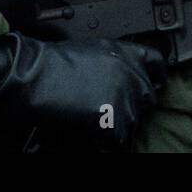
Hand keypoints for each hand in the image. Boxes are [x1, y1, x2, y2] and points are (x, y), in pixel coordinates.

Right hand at [0, 33, 166, 150]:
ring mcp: (122, 95)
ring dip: (118, 127)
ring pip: (133, 122)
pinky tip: (90, 134)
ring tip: (95, 123)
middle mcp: (130, 72)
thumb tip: (124, 78)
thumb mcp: (92, 49)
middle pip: (147, 98)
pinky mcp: (111, 117)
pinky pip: (117, 139)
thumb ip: (116, 62)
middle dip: (132, 107)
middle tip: (110, 111)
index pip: (158, 64)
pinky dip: (105, 141)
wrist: (33, 75)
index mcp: (125, 52)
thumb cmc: (53, 62)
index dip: (157, 76)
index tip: (155, 84)